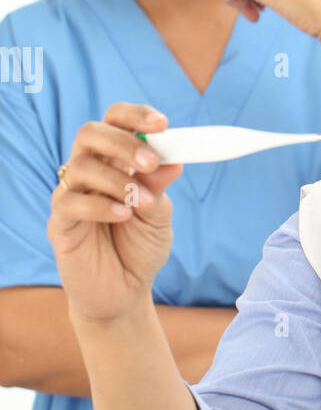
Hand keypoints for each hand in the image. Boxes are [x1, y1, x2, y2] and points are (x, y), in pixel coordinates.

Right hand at [47, 103, 182, 322]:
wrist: (124, 293)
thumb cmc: (139, 249)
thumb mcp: (159, 216)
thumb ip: (159, 187)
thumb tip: (172, 159)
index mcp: (114, 162)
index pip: (115, 122)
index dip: (135, 116)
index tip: (163, 124)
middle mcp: (89, 172)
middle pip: (91, 133)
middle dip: (123, 141)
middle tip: (151, 161)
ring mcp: (71, 196)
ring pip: (81, 166)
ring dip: (117, 179)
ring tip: (143, 203)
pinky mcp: (59, 224)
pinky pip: (70, 203)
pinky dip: (100, 205)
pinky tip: (123, 215)